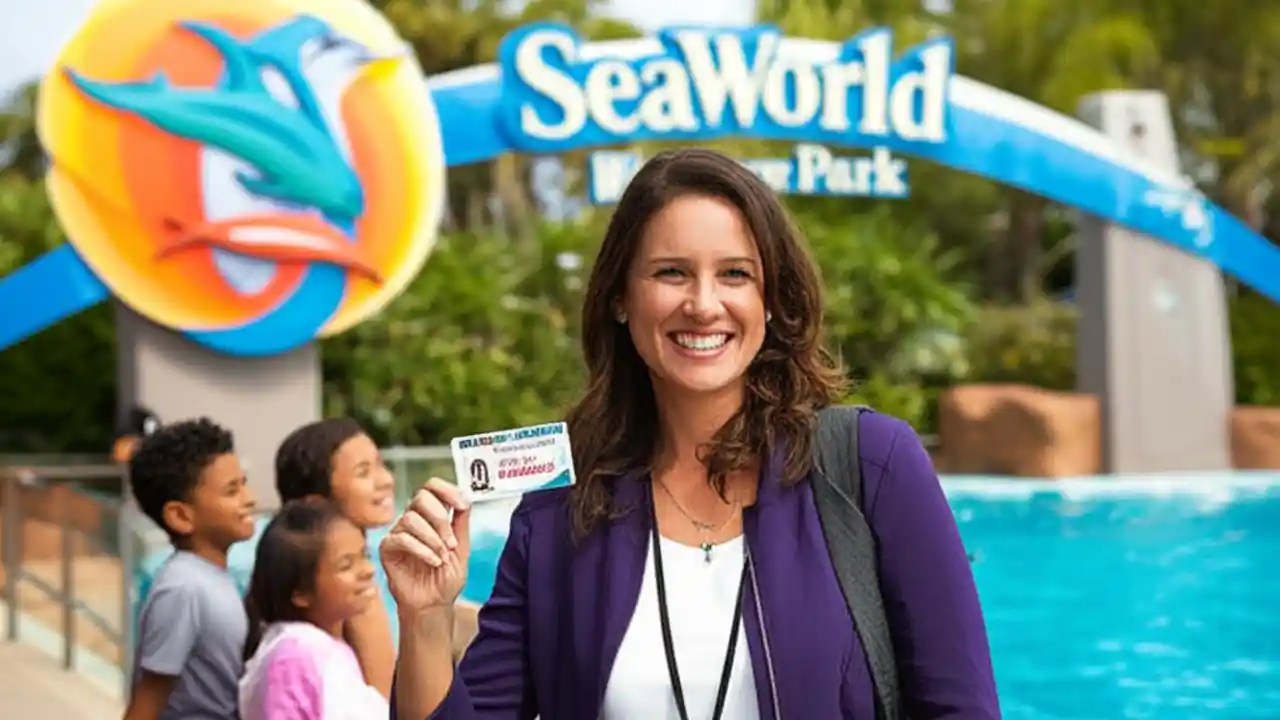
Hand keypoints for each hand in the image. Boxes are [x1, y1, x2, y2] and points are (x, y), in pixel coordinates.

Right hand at [380, 478, 470, 613]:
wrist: (434, 604)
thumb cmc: (445, 578)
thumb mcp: (462, 548)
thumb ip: (462, 522)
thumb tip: (464, 496)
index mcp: (432, 515)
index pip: (432, 487)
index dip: (447, 490)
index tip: (462, 506)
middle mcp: (413, 519)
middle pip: (421, 497)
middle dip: (440, 518)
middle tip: (451, 542)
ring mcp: (399, 532)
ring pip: (411, 517)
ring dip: (432, 538)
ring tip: (443, 556)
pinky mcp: (387, 548)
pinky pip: (401, 538)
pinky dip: (422, 549)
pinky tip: (433, 561)